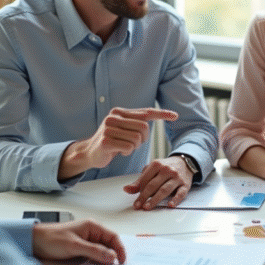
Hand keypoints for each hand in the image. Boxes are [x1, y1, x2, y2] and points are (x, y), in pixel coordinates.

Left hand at [32, 219, 125, 264]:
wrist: (35, 242)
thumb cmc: (51, 238)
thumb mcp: (74, 246)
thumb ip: (94, 251)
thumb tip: (112, 257)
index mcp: (92, 226)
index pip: (113, 237)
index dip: (120, 249)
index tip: (122, 261)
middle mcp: (91, 232)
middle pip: (109, 245)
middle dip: (113, 256)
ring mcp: (86, 241)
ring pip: (101, 251)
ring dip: (105, 260)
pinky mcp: (80, 249)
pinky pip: (93, 256)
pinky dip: (97, 262)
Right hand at [60, 107, 177, 178]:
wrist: (89, 153)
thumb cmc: (111, 141)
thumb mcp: (123, 128)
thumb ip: (136, 121)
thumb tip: (155, 114)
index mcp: (119, 112)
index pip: (145, 112)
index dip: (162, 114)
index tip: (175, 116)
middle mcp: (113, 117)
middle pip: (144, 127)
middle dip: (143, 139)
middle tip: (134, 144)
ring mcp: (108, 129)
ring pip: (137, 138)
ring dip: (135, 147)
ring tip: (125, 147)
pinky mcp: (106, 141)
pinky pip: (128, 147)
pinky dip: (127, 152)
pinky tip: (119, 152)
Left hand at [123, 156, 192, 209]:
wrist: (184, 162)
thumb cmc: (165, 168)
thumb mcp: (152, 170)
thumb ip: (140, 181)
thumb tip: (126, 189)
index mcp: (156, 164)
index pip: (145, 179)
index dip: (139, 190)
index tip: (136, 201)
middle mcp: (167, 170)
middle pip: (153, 185)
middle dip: (144, 196)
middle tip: (138, 206)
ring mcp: (176, 177)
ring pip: (165, 189)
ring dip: (155, 199)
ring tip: (147, 207)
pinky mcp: (185, 185)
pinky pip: (180, 193)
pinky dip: (175, 199)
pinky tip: (170, 205)